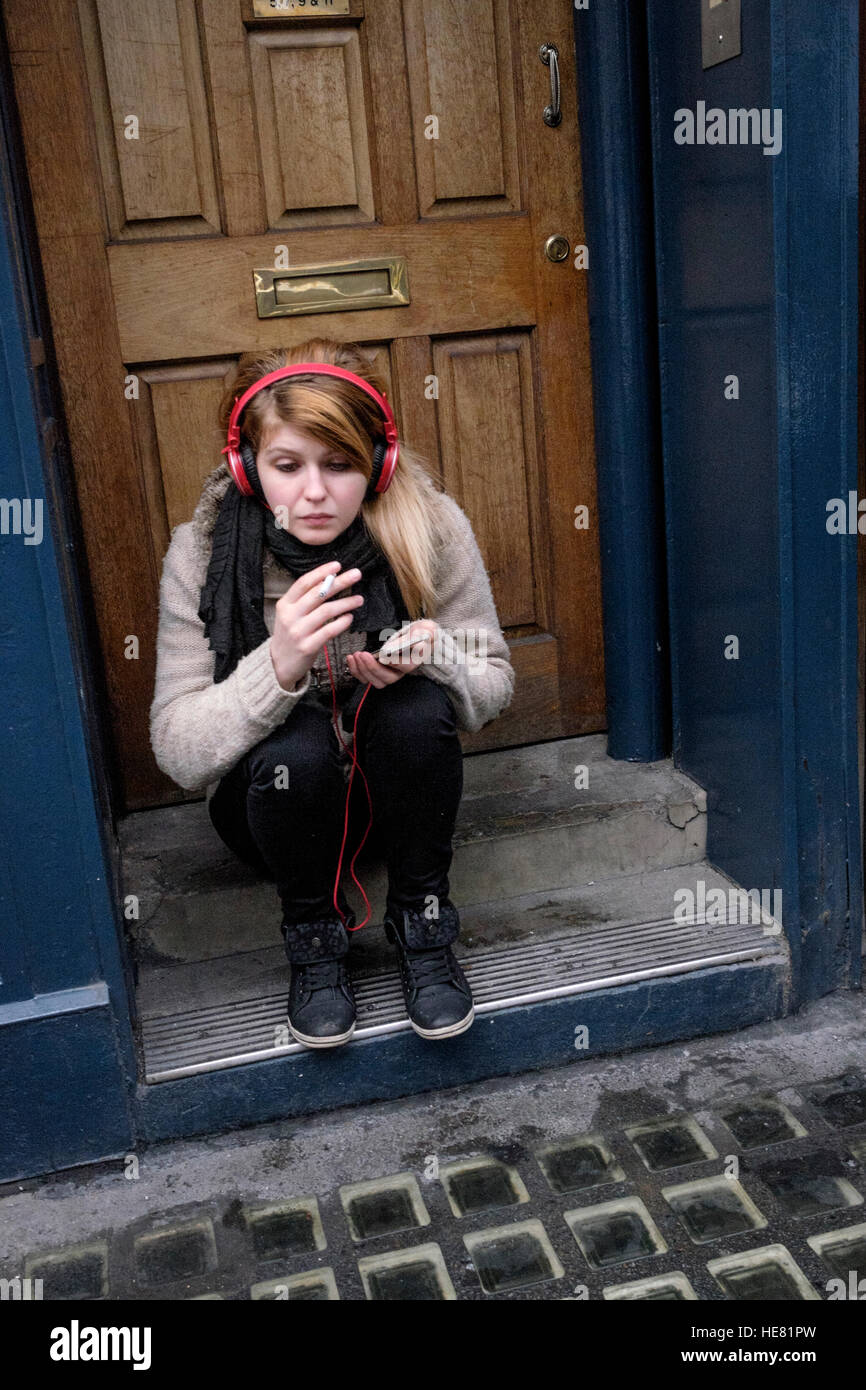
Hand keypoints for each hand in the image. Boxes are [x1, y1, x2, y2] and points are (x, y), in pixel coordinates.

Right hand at [269, 560, 364, 691]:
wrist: (278, 664)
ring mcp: (298, 632)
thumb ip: (304, 599)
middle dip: (339, 582)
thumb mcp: (289, 614)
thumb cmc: (289, 635)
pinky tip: (350, 617)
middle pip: (318, 594)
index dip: (321, 572)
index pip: (304, 582)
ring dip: (346, 603)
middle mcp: (290, 616)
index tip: (337, 565)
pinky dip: (341, 623)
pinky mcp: (307, 647)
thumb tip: (329, 580)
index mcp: (285, 604)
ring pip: (326, 611)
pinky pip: (329, 631)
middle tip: (357, 574)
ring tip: (359, 599)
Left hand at [346, 620, 439, 688]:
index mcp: (413, 662)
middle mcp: (400, 671)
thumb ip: (424, 636)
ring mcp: (387, 673)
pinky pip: (365, 677)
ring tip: (356, 655)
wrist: (416, 635)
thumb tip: (417, 646)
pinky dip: (356, 670)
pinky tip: (351, 658)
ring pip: (374, 681)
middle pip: (387, 679)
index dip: (395, 663)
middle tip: (363, 654)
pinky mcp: (377, 670)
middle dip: (373, 668)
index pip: (405, 667)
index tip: (384, 654)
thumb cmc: (422, 633)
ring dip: (363, 670)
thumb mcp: (427, 630)